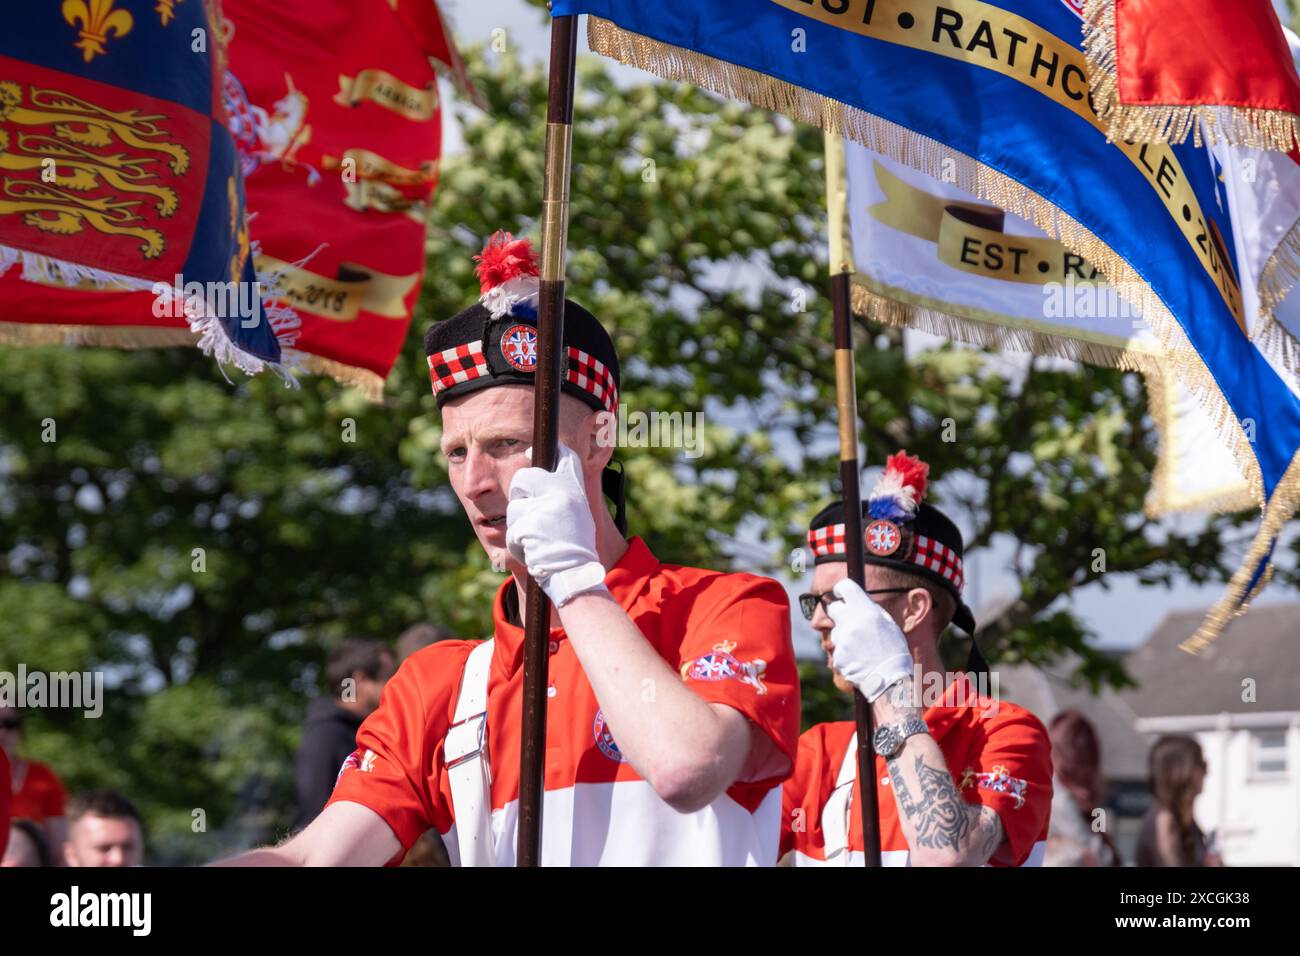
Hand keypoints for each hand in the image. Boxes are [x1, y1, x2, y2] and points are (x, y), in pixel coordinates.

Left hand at [506, 443, 608, 605]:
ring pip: (514, 508)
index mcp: (574, 488)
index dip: (553, 450)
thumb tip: (533, 469)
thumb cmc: (575, 545)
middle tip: (532, 513)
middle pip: (523, 478)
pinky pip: (512, 531)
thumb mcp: (577, 512)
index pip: (565, 456)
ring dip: (520, 526)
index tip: (533, 449)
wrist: (575, 572)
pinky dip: (518, 544)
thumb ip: (560, 492)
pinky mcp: (529, 526)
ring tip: (539, 539)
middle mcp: (561, 492)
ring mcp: (544, 508)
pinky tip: (534, 550)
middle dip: (520, 494)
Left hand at [826, 578, 912, 701]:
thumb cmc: (894, 650)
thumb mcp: (888, 624)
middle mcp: (850, 622)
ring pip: (836, 632)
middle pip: (833, 608)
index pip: (845, 586)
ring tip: (863, 648)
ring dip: (844, 636)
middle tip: (850, 621)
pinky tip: (860, 660)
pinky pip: (838, 650)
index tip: (841, 592)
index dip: (842, 588)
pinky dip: (846, 654)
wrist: (891, 680)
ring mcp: (842, 640)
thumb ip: (871, 610)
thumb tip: (859, 600)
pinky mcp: (837, 656)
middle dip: (840, 612)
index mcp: (865, 611)